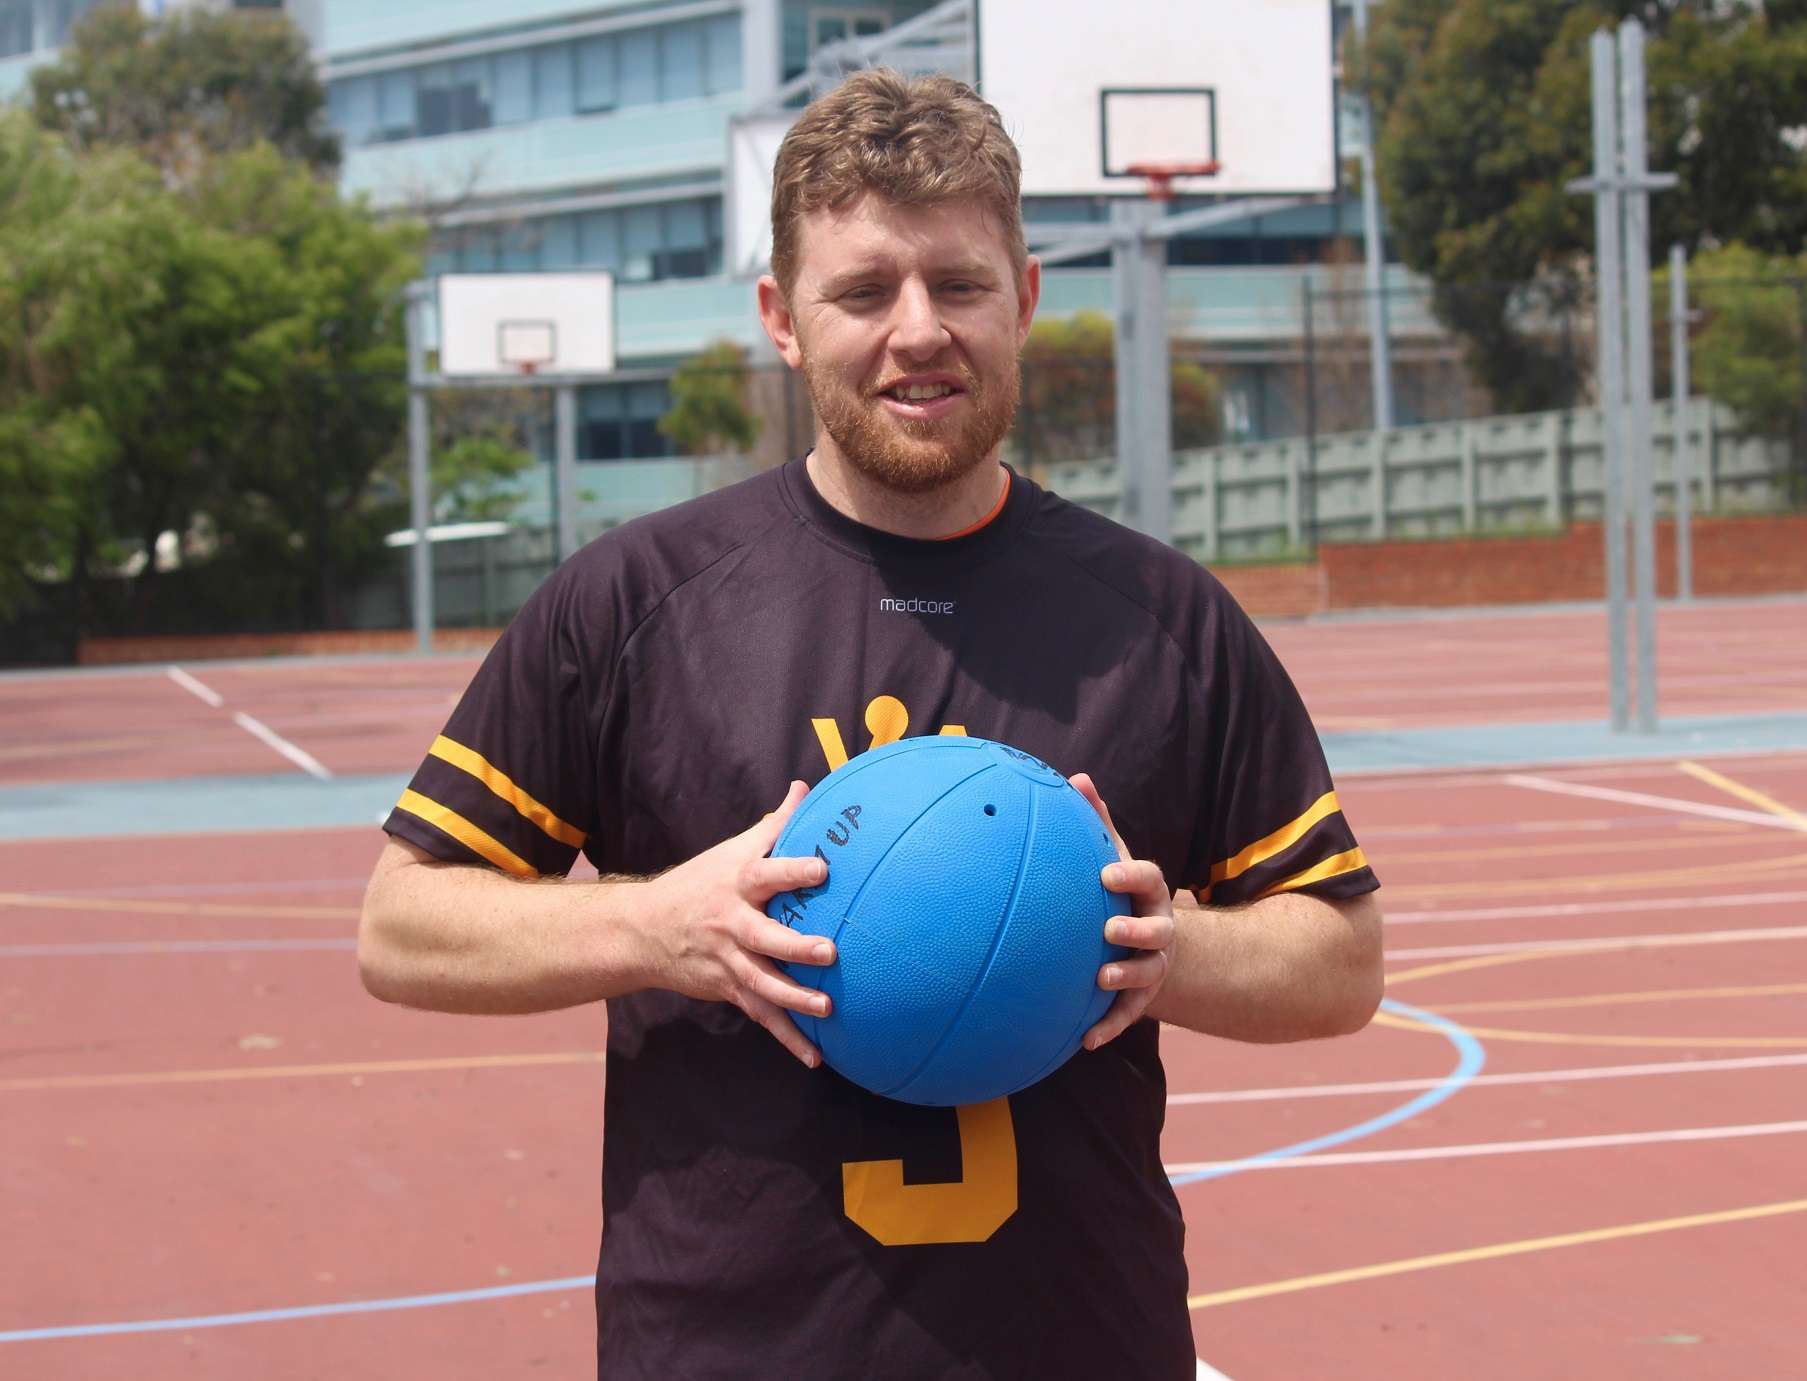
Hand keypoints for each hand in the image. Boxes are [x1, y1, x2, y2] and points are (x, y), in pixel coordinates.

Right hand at [636, 780, 836, 1066]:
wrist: (643, 931)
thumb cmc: (700, 882)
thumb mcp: (732, 849)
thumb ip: (774, 823)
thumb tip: (806, 787)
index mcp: (737, 884)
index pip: (767, 873)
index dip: (793, 870)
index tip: (822, 868)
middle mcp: (732, 923)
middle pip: (765, 936)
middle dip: (795, 945)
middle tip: (829, 951)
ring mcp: (729, 960)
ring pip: (763, 983)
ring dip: (795, 998)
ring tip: (827, 1007)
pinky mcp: (729, 988)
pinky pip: (761, 1015)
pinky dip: (788, 1038)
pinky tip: (815, 1057)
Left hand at [1069, 773, 1174, 1050]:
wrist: (1144, 942)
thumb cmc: (1118, 892)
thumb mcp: (1113, 857)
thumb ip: (1097, 823)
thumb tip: (1077, 777)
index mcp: (1149, 892)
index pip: (1149, 878)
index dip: (1130, 877)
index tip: (1106, 873)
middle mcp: (1159, 928)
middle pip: (1156, 929)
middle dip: (1136, 930)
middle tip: (1109, 930)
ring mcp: (1153, 965)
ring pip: (1147, 974)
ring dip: (1126, 976)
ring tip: (1100, 977)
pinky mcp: (1141, 997)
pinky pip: (1128, 1015)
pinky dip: (1109, 1028)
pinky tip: (1084, 1041)